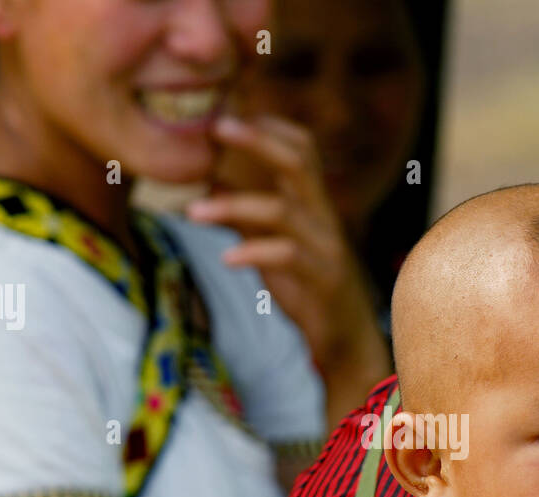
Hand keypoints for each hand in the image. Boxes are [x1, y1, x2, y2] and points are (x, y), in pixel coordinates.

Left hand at [189, 113, 390, 421]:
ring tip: (192, 213)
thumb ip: (247, 214)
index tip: (224, 114)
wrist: (346, 340)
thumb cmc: (308, 288)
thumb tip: (207, 183)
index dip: (267, 125)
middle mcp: (323, 217)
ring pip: (283, 211)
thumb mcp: (272, 243)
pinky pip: (288, 257)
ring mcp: (326, 246)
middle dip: (257, 139)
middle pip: (298, 160)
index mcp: (313, 203)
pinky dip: (253, 254)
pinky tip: (226, 260)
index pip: (301, 147)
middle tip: (215, 127)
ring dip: (233, 206)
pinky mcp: (323, 280)